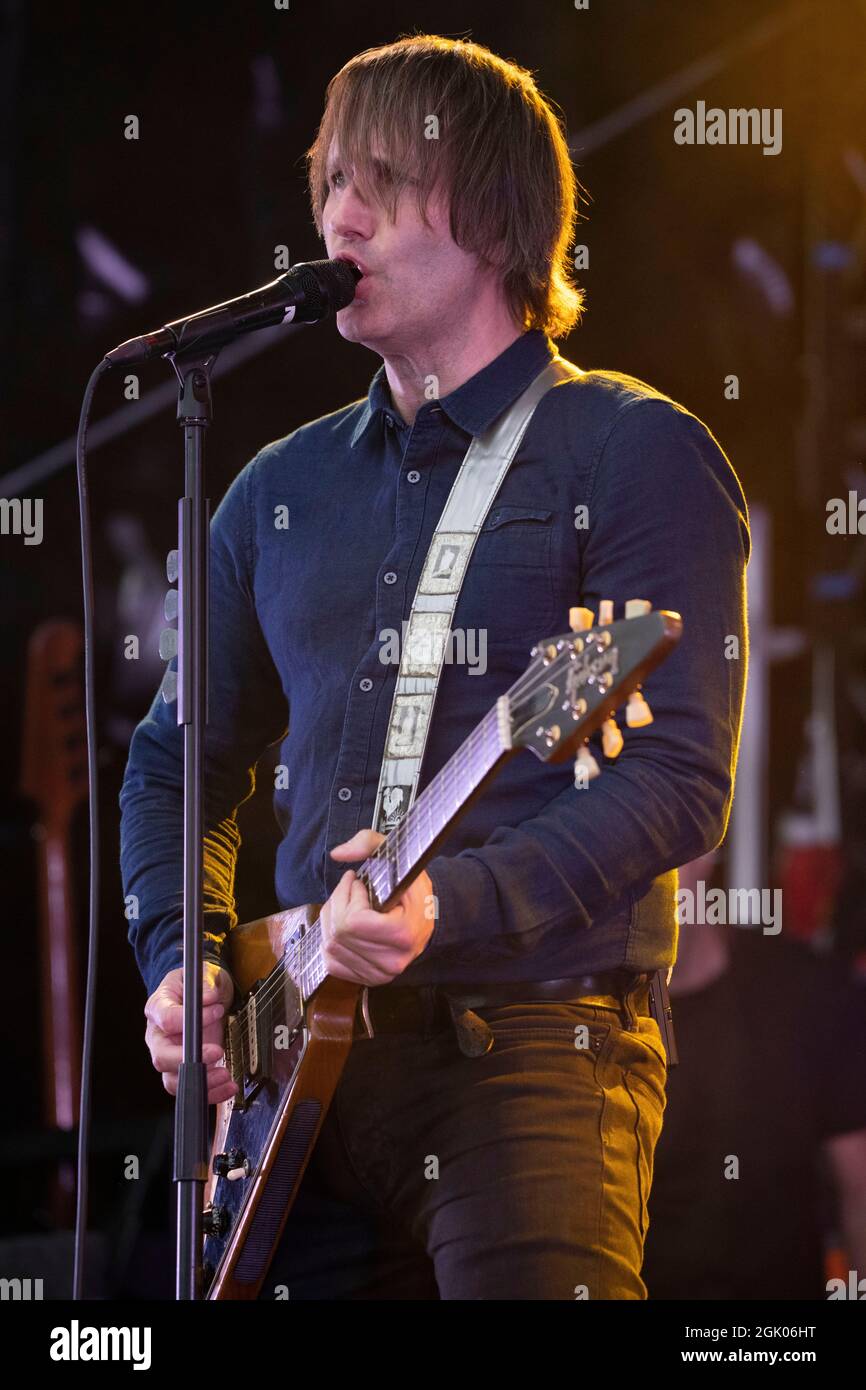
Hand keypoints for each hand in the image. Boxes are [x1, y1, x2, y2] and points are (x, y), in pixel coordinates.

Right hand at [144, 962, 237, 1103]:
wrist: (201, 996)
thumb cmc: (196, 985)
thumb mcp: (201, 973)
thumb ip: (205, 983)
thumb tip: (209, 998)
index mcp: (158, 1008)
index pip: (166, 1018)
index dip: (188, 1019)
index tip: (215, 1011)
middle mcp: (158, 1036)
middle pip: (161, 1057)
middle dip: (188, 1060)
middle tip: (216, 1053)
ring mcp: (170, 1056)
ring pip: (174, 1080)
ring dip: (201, 1082)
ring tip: (225, 1075)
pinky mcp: (184, 1069)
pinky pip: (190, 1087)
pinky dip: (210, 1092)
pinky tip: (227, 1087)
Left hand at [321, 828, 435, 984]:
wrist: (425, 917)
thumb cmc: (411, 888)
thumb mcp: (398, 857)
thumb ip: (368, 843)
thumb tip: (338, 853)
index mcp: (403, 934)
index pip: (353, 921)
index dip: (351, 896)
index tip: (361, 884)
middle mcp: (392, 960)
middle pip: (338, 932)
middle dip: (338, 903)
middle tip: (352, 891)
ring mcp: (379, 973)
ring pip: (330, 945)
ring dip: (332, 919)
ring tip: (350, 907)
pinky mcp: (367, 979)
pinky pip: (330, 961)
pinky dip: (332, 940)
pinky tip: (347, 928)